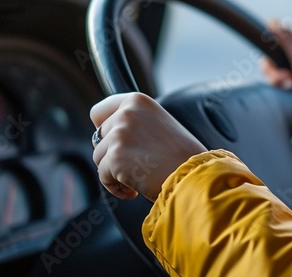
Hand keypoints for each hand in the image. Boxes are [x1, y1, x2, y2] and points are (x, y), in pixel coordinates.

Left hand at [90, 93, 207, 200]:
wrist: (193, 174)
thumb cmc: (182, 155)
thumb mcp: (159, 124)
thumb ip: (135, 123)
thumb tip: (107, 135)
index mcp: (137, 101)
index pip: (99, 112)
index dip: (103, 130)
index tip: (112, 142)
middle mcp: (126, 113)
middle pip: (98, 138)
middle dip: (112, 154)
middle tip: (134, 165)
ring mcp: (119, 134)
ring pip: (99, 158)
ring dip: (114, 172)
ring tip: (138, 179)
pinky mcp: (115, 157)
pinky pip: (103, 177)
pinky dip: (116, 187)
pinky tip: (135, 190)